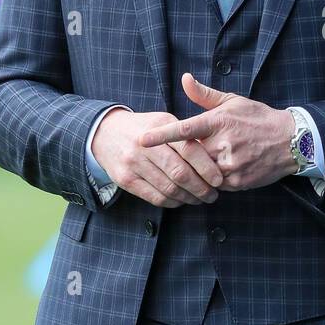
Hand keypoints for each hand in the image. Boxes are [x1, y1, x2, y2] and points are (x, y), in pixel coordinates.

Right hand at [91, 108, 223, 207]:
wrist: (105, 132)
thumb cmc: (145, 128)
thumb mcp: (164, 122)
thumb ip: (186, 135)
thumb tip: (215, 157)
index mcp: (161, 126)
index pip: (189, 149)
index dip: (207, 168)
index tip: (219, 179)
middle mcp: (145, 145)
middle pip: (180, 173)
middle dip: (201, 188)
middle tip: (213, 194)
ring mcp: (133, 163)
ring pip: (169, 189)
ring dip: (189, 198)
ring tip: (201, 199)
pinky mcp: (125, 180)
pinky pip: (155, 197)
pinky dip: (173, 202)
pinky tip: (182, 200)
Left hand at [138, 74, 298, 190]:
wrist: (291, 140)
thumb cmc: (258, 118)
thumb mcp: (233, 101)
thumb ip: (205, 94)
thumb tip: (184, 79)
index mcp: (218, 121)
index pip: (184, 129)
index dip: (161, 136)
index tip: (142, 140)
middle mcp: (222, 143)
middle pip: (190, 155)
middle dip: (187, 156)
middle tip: (192, 151)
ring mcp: (230, 164)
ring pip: (202, 172)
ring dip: (202, 168)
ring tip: (215, 159)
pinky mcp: (237, 181)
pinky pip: (216, 184)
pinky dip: (216, 178)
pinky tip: (227, 168)